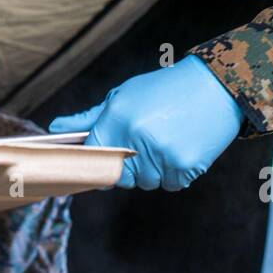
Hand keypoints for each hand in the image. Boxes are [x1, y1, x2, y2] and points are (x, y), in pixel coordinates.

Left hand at [50, 55, 241, 190]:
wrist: (217, 87)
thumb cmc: (166, 89)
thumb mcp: (124, 95)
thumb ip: (89, 118)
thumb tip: (56, 128)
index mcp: (120, 118)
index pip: (93, 157)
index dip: (94, 163)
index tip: (97, 164)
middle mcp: (138, 139)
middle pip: (119, 176)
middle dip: (125, 166)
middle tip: (141, 143)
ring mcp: (163, 156)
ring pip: (145, 182)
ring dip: (152, 170)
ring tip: (165, 140)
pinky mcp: (186, 167)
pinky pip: (170, 184)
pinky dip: (174, 173)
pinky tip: (180, 148)